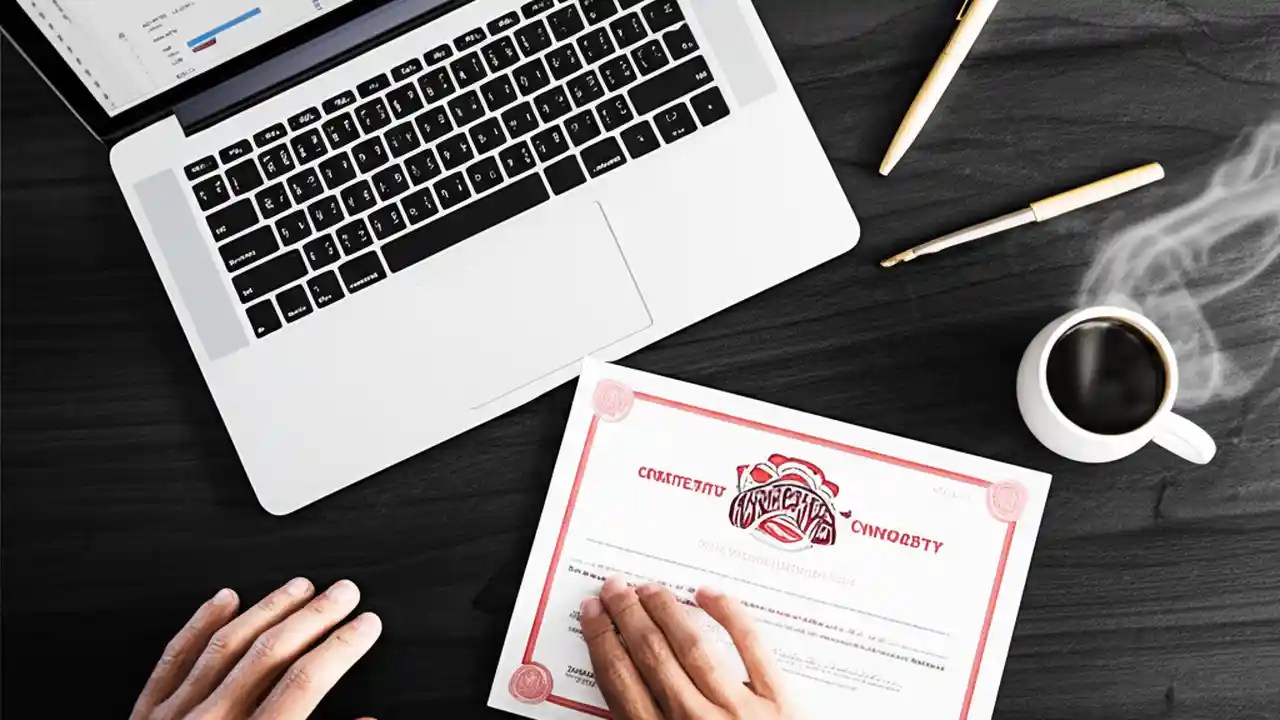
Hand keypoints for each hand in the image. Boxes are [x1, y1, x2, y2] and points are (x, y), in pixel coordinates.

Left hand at [130, 578, 381, 719]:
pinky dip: (200, 623)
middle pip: (270, 655)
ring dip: (267, 609)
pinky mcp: (143, 718)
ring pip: (226, 645)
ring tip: (299, 587)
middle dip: (314, 617)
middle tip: (345, 592)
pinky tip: (224, 599)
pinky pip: (174, 658)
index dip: (342, 648)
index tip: (367, 625)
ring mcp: (172, 719)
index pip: (306, 683)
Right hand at [580, 577, 794, 719]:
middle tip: (616, 589)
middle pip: (651, 657)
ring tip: (651, 589)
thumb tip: (619, 694)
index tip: (593, 614)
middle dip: (628, 617)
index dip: (602, 641)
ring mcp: (738, 712)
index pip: (620, 682)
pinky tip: (710, 596)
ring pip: (693, 647)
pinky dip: (729, 616)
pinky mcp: (780, 703)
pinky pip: (752, 647)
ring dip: (666, 612)